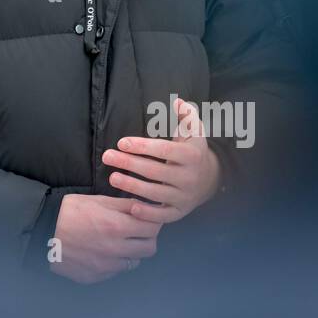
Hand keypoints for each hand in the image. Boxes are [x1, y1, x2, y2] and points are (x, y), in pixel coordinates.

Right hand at [48, 193, 161, 284]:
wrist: (41, 233)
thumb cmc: (69, 212)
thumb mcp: (97, 200)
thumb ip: (124, 205)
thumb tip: (146, 205)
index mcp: (117, 226)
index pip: (153, 227)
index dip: (153, 220)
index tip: (147, 217)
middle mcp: (116, 250)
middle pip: (150, 248)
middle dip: (148, 237)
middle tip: (138, 229)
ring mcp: (106, 267)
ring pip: (135, 261)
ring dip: (132, 251)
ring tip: (120, 240)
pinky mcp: (96, 277)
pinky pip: (116, 271)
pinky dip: (116, 262)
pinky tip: (104, 251)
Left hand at [100, 96, 221, 223]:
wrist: (211, 178)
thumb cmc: (193, 150)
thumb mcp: (194, 131)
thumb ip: (186, 114)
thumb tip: (178, 101)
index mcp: (192, 155)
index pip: (164, 150)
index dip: (142, 146)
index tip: (121, 143)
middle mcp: (189, 177)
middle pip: (155, 171)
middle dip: (129, 164)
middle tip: (107, 156)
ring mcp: (185, 196)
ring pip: (156, 193)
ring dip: (132, 187)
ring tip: (112, 178)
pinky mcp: (180, 212)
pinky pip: (163, 216)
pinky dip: (148, 214)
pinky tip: (131, 207)